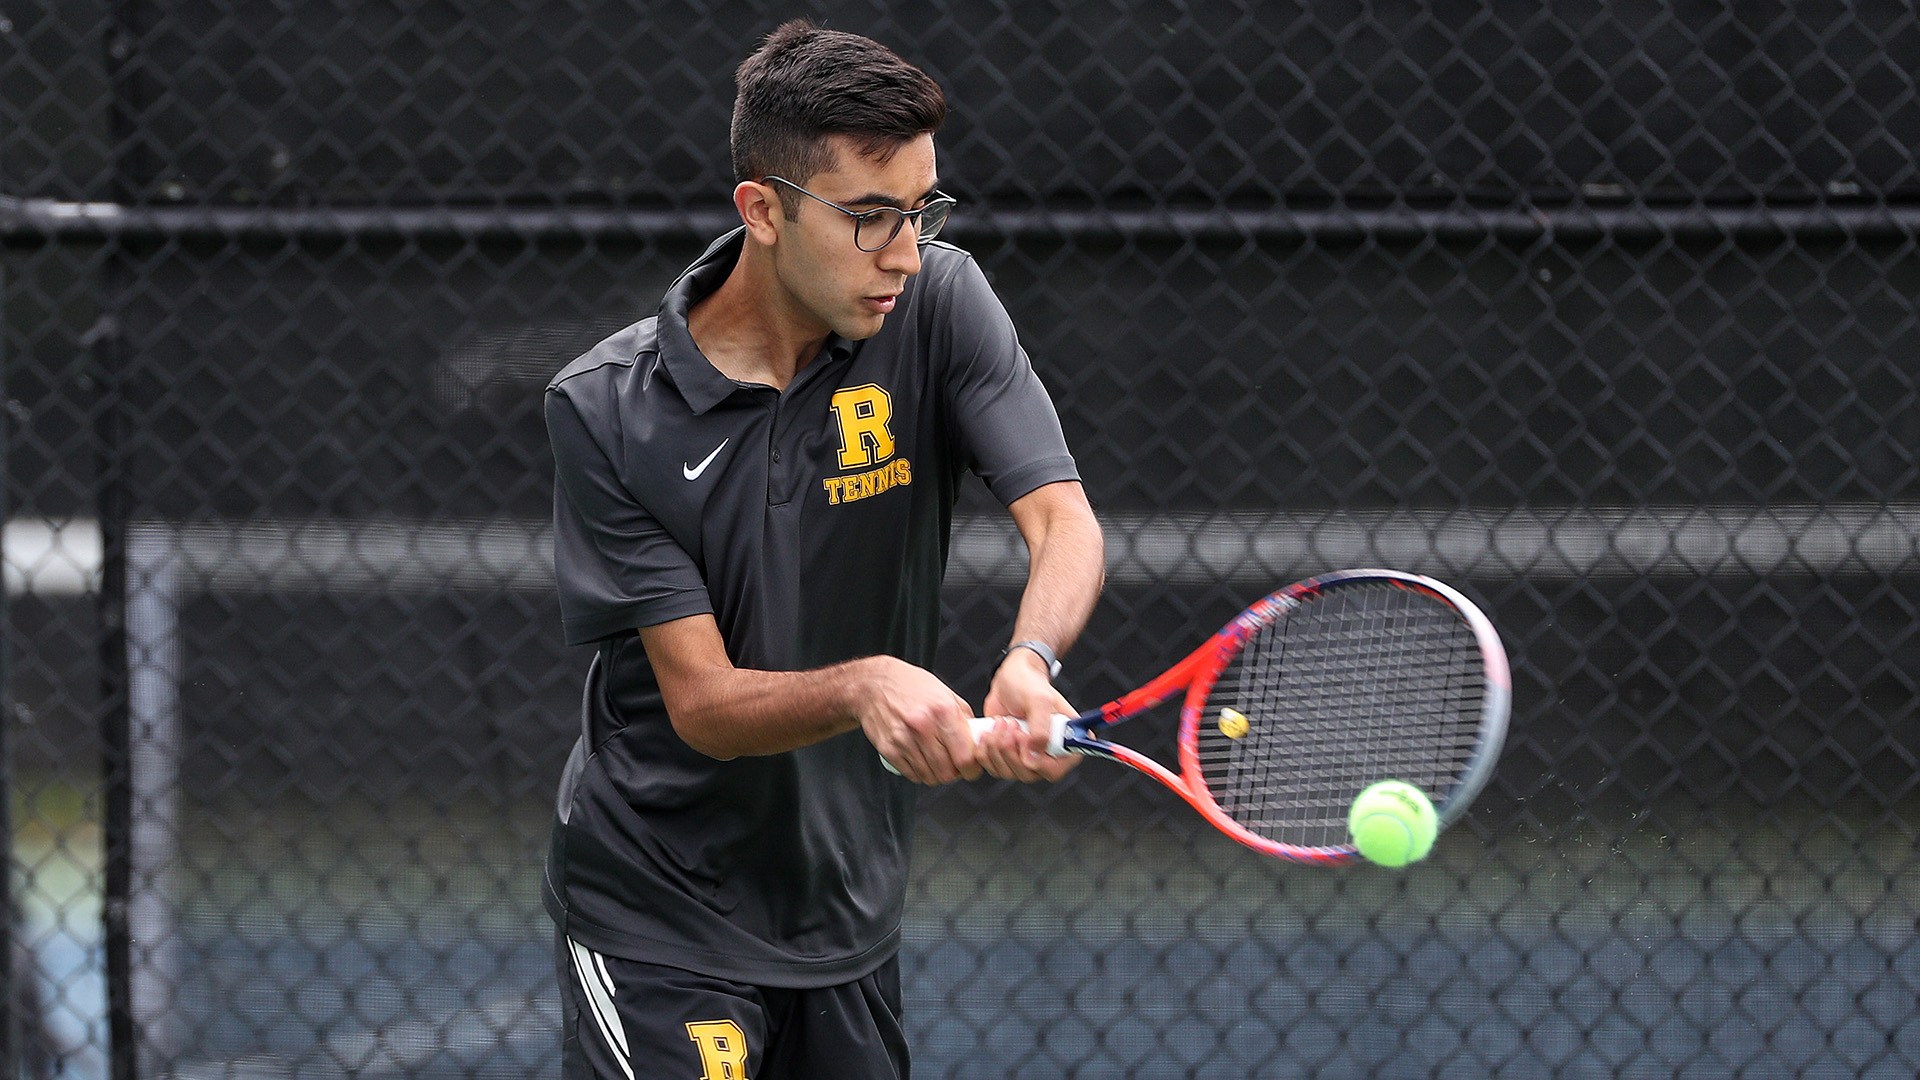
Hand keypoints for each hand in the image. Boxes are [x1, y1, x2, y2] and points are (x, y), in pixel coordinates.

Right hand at [852, 656, 980, 784]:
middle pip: (947, 772)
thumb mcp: (945, 693)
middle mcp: (923, 725)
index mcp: (943, 711)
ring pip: (929, 777)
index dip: (972, 769)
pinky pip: (911, 774)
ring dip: (936, 775)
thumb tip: (977, 740)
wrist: (874, 684)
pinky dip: (919, 773)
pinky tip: (920, 761)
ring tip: (936, 762)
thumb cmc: (911, 686)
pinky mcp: (889, 748)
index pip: (965, 756)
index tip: (971, 769)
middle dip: (954, 774)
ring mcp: (904, 739)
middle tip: (953, 766)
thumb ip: (964, 718)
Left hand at [978, 647, 1079, 782]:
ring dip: (997, 748)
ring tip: (1000, 722)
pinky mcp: (1008, 756)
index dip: (1035, 761)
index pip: (1054, 770)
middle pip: (1028, 774)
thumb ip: (1040, 730)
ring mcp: (1027, 757)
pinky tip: (990, 731)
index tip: (1022, 735)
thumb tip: (1033, 759)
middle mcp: (1048, 755)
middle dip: (1011, 750)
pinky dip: (986, 751)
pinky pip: (994, 767)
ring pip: (1009, 773)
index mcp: (1067, 743)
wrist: (1010, 679)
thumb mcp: (1039, 701)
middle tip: (1008, 723)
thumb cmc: (1030, 684)